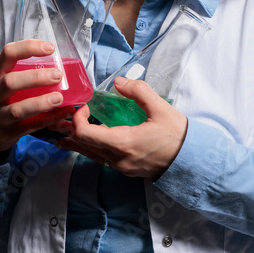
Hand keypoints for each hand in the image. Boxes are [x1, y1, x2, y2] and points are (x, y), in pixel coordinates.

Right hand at [0, 40, 77, 155]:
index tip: (50, 48)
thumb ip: (21, 71)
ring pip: (17, 109)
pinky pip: (30, 126)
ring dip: (41, 103)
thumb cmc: (0, 100)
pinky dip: (49, 119)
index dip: (29, 48)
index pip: (8, 54)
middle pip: (10, 82)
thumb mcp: (1, 82)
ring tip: (60, 98)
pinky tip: (64, 112)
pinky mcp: (8, 133)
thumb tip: (59, 61)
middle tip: (58, 75)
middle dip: (36, 77)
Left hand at [54, 76, 187, 178]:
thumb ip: (139, 91)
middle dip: (70, 130)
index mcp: (123, 143)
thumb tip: (119, 82)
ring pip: (90, 155)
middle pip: (82, 146)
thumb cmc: (178, 136)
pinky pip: (101, 159)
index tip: (84, 106)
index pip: (85, 133)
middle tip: (60, 118)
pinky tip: (87, 141)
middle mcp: (117, 159)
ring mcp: (121, 167)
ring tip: (64, 132)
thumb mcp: (160, 108)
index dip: (78, 118)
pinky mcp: (126, 170)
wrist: (193, 162)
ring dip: (78, 141)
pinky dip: (90, 148)